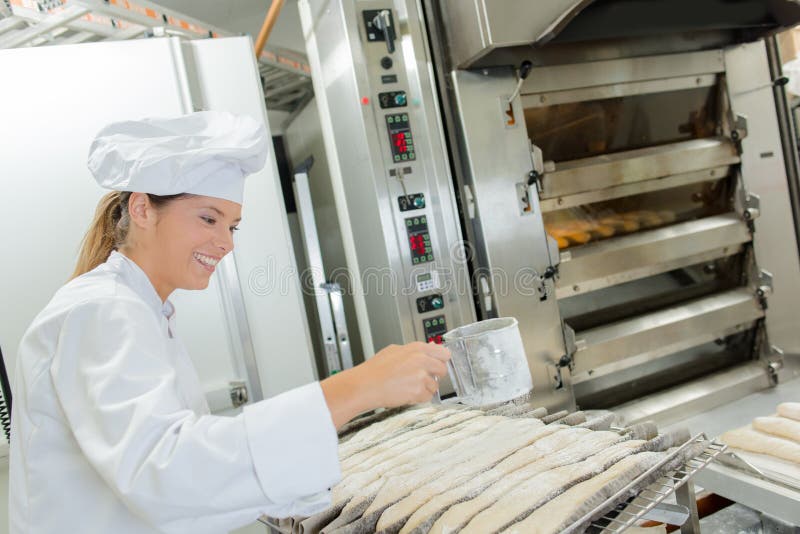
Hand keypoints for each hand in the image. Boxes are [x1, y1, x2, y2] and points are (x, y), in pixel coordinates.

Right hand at [320, 342, 450, 427]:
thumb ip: (415, 350)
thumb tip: (431, 348)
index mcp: (416, 348)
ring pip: (435, 385)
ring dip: (424, 388)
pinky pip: (427, 397)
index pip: (444, 353)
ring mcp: (421, 376)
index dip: (440, 360)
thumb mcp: (394, 351)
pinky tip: (406, 394)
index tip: (437, 364)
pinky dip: (419, 398)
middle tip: (421, 378)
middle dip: (434, 375)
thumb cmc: (375, 370)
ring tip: (408, 387)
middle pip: (443, 369)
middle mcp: (421, 360)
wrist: (365, 385)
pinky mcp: (418, 391)